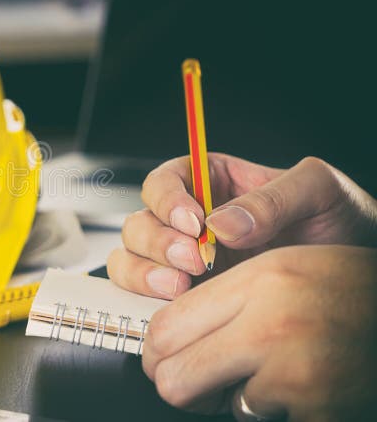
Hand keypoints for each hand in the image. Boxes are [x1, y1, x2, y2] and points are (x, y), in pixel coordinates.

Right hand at [107, 154, 376, 298]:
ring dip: (144, 271)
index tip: (192, 220)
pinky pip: (141, 292)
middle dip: (157, 242)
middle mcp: (190, 221)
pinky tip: (178, 305)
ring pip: (130, 256)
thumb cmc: (339, 223)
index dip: (167, 199)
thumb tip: (222, 223)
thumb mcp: (318, 193)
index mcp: (214, 183)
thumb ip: (272, 199)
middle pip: (140, 221)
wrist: (358, 278)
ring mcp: (184, 260)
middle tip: (194, 260)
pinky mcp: (185, 296)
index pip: (166, 180)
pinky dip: (146, 298)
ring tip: (181, 286)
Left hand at [142, 245, 376, 420]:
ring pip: (222, 404)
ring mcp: (296, 376)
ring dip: (238, 395)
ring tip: (275, 370)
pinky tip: (304, 385)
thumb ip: (223, 295)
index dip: (155, 350)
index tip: (163, 355)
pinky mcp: (318, 413)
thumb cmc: (352, 289)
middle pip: (175, 379)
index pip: (165, 329)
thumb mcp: (283, 267)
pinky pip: (265, 420)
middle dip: (180, 384)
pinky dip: (278, 411)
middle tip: (197, 379)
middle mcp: (271, 327)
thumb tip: (167, 335)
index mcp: (259, 283)